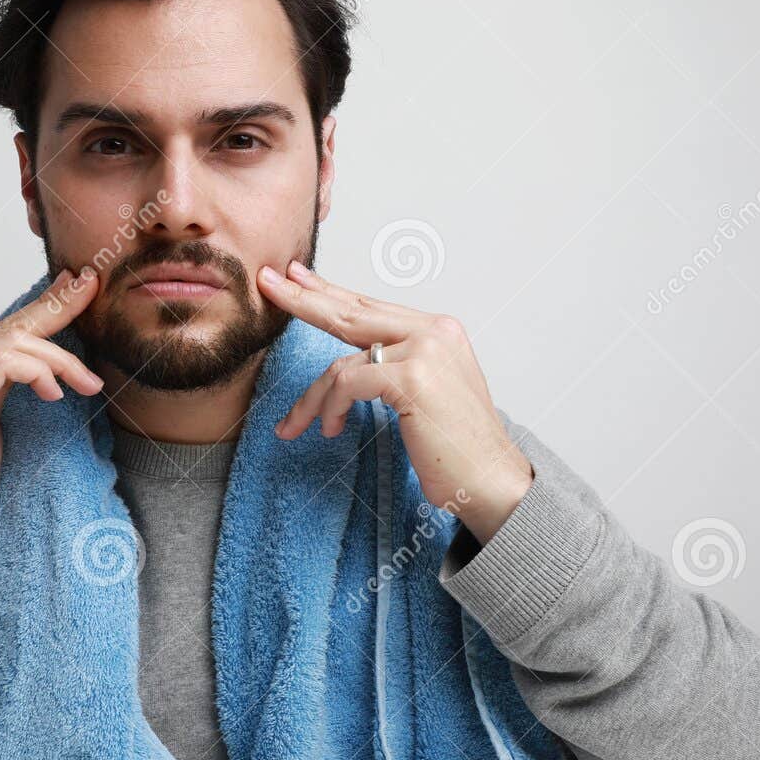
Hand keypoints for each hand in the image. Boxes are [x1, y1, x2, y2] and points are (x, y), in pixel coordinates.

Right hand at [0, 267, 103, 580]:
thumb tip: (38, 360)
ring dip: (58, 359)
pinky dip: (38, 372)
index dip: (43, 306)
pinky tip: (54, 393)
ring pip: (11, 342)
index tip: (77, 284)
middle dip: (57, 309)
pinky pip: (4, 363)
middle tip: (92, 292)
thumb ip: (3, 386)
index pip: (1, 330)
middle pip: (8, 327)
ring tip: (86, 384)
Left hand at [257, 260, 533, 543]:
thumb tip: (356, 358)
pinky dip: (329, 408)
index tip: (297, 278)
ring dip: (311, 398)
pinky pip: (346, 384)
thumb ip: (397, 365)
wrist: (491, 481)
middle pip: (352, 311)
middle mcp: (434, 331)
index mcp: (439, 330)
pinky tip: (330, 429)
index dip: (330, 292)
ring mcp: (424, 351)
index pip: (372, 306)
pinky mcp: (411, 378)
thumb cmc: (456, 447)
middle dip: (303, 299)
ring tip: (295, 425)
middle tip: (268, 283)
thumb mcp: (427, 393)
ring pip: (341, 361)